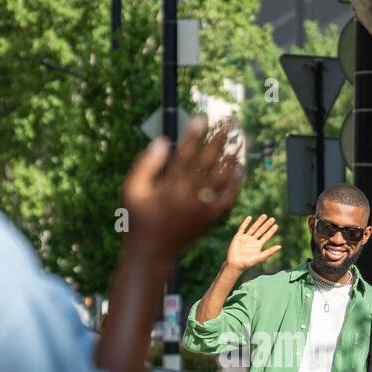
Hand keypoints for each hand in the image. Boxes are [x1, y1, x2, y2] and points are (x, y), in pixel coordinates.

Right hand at [121, 115, 243, 260]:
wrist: (151, 254)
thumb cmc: (138, 219)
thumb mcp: (131, 190)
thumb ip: (145, 164)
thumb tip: (163, 141)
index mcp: (169, 185)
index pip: (185, 153)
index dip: (194, 133)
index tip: (203, 117)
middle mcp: (188, 195)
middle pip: (209, 161)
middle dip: (220, 138)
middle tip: (231, 121)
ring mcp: (202, 208)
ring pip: (223, 178)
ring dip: (233, 157)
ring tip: (240, 141)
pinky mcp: (210, 219)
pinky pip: (228, 199)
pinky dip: (235, 184)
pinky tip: (239, 170)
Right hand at [226, 213, 280, 270]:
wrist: (235, 263)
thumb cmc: (248, 262)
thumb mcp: (260, 256)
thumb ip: (270, 251)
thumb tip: (280, 246)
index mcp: (258, 245)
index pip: (266, 236)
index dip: (271, 231)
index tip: (276, 225)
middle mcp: (252, 241)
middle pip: (261, 230)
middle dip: (266, 225)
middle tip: (272, 218)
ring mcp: (245, 238)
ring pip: (253, 228)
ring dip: (259, 222)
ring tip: (264, 215)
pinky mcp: (238, 237)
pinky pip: (242, 228)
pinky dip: (246, 223)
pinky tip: (250, 217)